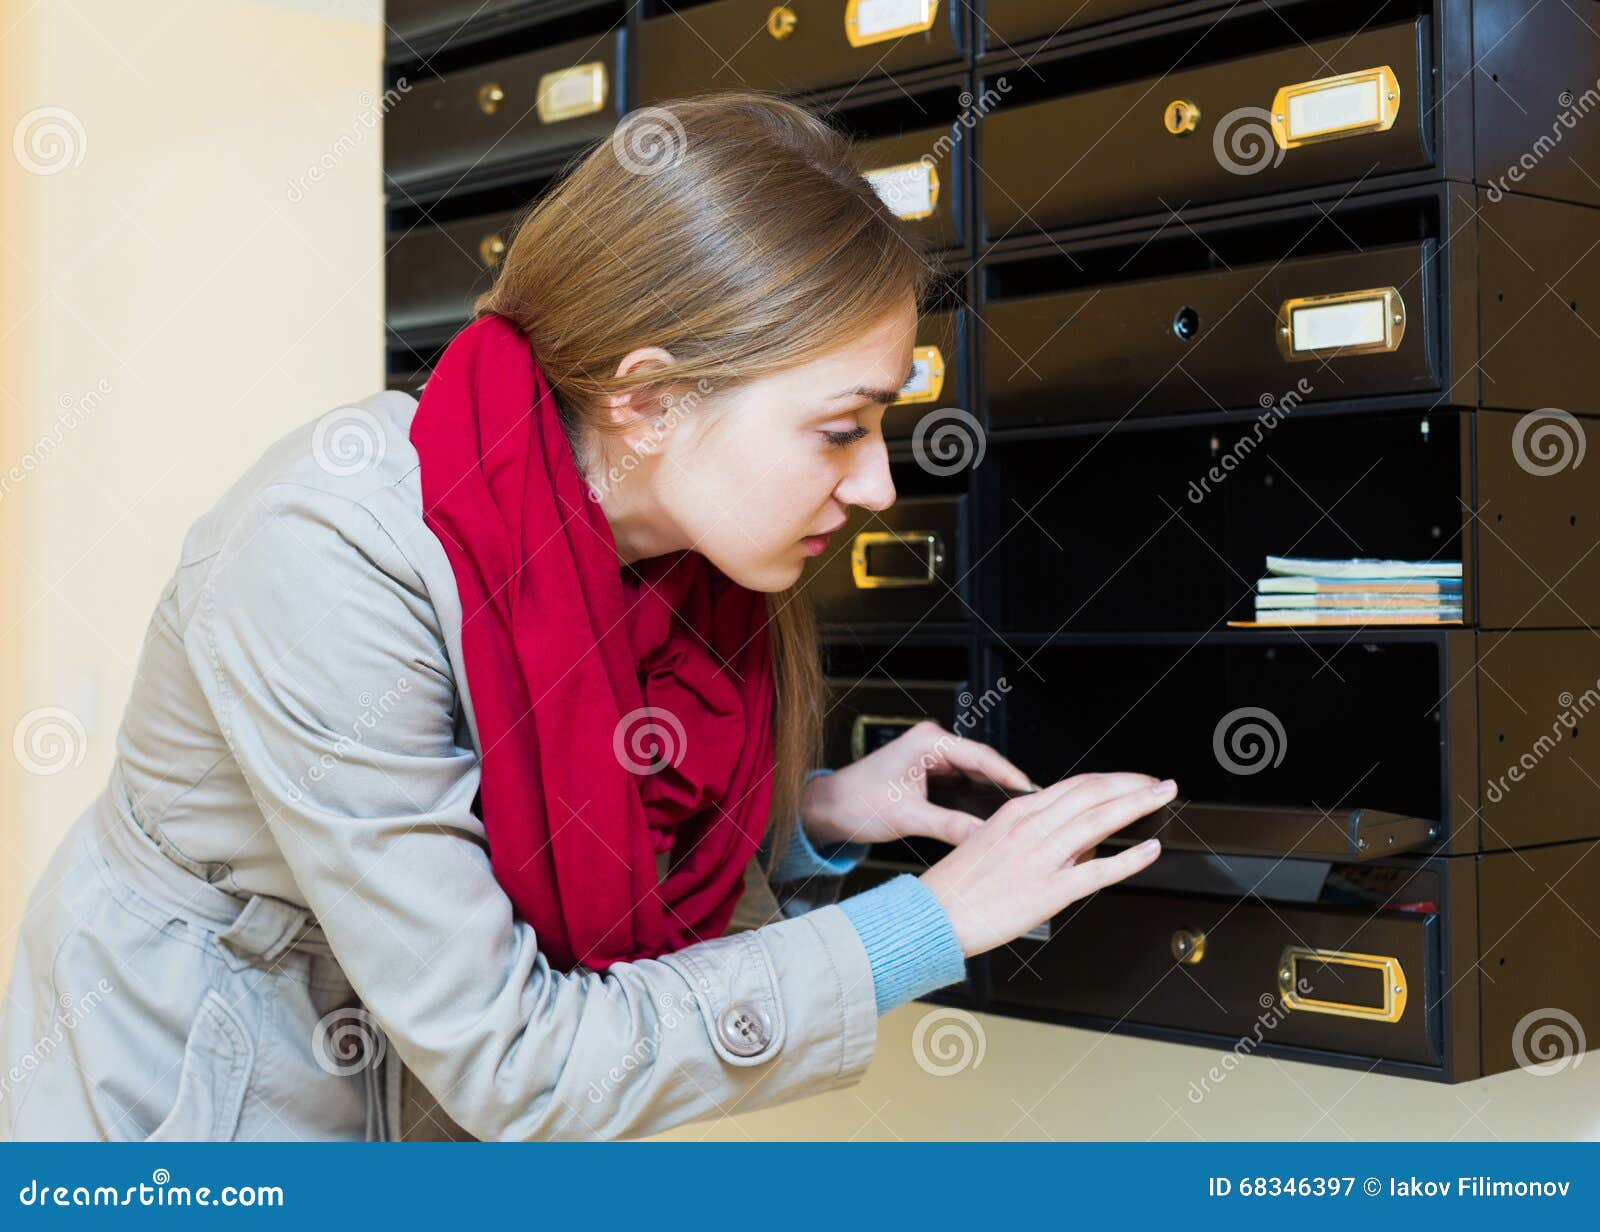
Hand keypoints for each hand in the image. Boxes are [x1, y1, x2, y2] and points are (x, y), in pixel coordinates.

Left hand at [800, 719, 1037, 847]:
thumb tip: (983, 837)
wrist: (828, 809)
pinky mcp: (929, 771)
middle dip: (1006, 784)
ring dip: (993, 791)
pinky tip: (991, 813)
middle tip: (1033, 807)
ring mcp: (931, 756)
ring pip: (974, 773)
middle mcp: (931, 743)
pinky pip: (963, 782)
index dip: (1010, 775)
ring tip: (1017, 812)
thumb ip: (949, 826)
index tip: (1033, 791)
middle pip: (982, 763)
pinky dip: (977, 796)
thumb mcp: (907, 817)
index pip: (981, 755)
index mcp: (927, 741)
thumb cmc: (855, 802)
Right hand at [918, 772, 1173, 957]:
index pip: (1076, 785)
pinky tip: (1149, 851)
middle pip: (1093, 793)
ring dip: (1138, 804)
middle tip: (1160, 782)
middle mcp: (1032, 827)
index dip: (1113, 779)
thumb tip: (1074, 840)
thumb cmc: (959, 884)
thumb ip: (1034, 834)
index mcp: (1017, 812)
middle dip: (1133, 784)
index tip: (1135, 779)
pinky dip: (1129, 859)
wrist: (935, 914)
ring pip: (1100, 820)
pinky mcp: (1048, 891)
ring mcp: (1042, 857)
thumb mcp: (993, 840)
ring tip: (1162, 797)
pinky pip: (1098, 872)